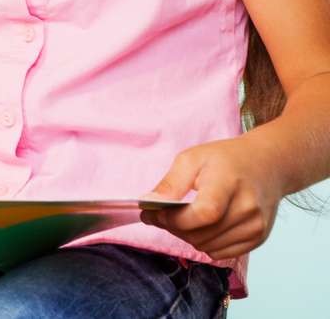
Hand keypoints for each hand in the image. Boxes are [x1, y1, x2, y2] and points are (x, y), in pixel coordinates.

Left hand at [142, 138, 284, 259]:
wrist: (267, 165)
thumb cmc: (226, 159)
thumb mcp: (192, 159)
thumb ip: (170, 183)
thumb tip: (147, 203)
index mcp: (229, 184)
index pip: (203, 214)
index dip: (174, 219)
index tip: (154, 213)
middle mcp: (247, 209)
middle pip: (201, 234)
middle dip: (173, 227)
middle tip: (161, 214)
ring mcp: (256, 227)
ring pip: (207, 246)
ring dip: (187, 236)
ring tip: (181, 218)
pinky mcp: (258, 239)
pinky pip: (221, 253)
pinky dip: (205, 243)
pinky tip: (201, 226)